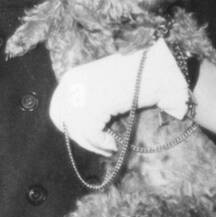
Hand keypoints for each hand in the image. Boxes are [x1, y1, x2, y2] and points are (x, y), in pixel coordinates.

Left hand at [48, 38, 190, 155]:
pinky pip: (92, 135)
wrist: (156, 69)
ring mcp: (81, 95)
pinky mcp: (94, 106)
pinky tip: (115, 144)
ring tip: (111, 147)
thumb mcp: (106, 84)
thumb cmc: (138, 75)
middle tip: (100, 146)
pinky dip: (103, 143)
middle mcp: (71, 85)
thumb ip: (91, 99)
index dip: (71, 126)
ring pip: (78, 131)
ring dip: (94, 144)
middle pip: (63, 121)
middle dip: (80, 137)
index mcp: (73, 77)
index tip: (87, 136)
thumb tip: (85, 127)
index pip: (58, 108)